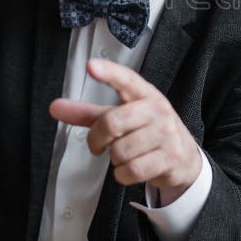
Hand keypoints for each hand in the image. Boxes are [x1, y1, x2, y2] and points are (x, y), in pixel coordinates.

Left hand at [49, 59, 201, 204]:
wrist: (185, 157)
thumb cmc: (148, 132)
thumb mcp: (122, 117)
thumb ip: (88, 113)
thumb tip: (55, 107)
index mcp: (144, 94)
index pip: (126, 79)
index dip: (109, 72)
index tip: (91, 66)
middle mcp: (157, 110)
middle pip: (112, 122)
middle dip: (98, 139)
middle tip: (100, 145)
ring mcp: (166, 133)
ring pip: (119, 150)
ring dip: (115, 159)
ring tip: (126, 155)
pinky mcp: (170, 157)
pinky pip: (131, 170)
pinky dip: (123, 175)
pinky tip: (131, 168)